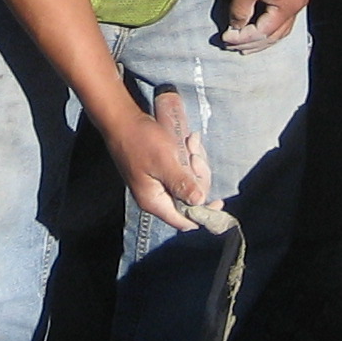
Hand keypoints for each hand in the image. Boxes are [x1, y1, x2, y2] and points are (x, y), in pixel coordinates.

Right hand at [103, 101, 210, 234]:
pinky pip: (181, 170)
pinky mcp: (160, 170)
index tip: (219, 200)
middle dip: (199, 178)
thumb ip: (182, 185)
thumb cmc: (141, 140)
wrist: (122, 119)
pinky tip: (187, 141)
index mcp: (155, 201)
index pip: (184, 221)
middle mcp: (156, 196)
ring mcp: (158, 182)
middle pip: (189, 199)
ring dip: (194, 163)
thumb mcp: (165, 162)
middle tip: (196, 157)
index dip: (204, 214)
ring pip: (188, 182)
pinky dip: (187, 157)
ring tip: (190, 143)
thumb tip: (199, 202)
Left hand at [219, 0, 308, 52]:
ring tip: (246, 44)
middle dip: (254, 43)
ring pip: (281, 26)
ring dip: (263, 36)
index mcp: (287, 7)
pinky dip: (270, 23)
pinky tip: (260, 24)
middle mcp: (297, 5)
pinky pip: (283, 15)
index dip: (243, 38)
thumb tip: (236, 28)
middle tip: (233, 48)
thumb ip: (241, 10)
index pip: (264, 32)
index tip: (224, 38)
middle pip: (275, 34)